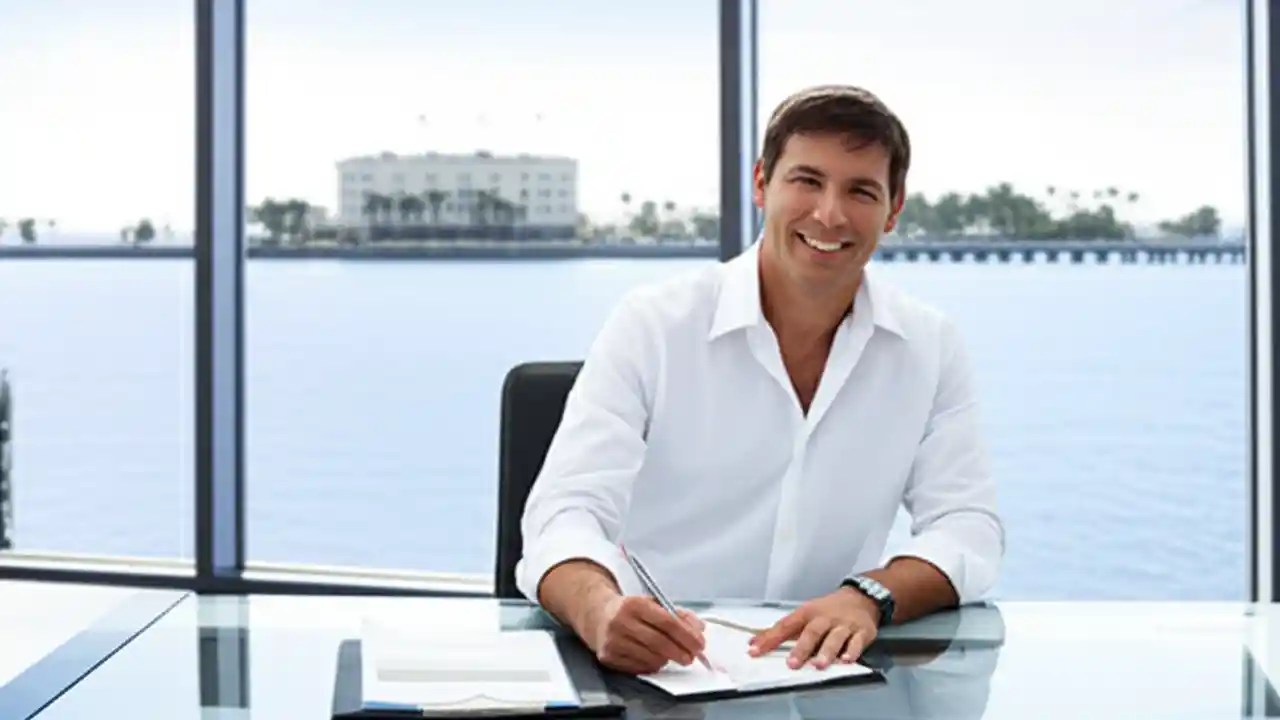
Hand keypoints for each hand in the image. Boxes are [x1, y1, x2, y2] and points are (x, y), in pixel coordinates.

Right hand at [581, 594, 706, 674]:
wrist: (597, 616)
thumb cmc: (631, 611)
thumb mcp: (653, 604)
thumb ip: (678, 614)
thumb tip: (699, 628)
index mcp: (634, 604)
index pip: (666, 621)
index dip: (686, 635)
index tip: (699, 644)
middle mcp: (621, 622)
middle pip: (659, 642)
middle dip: (680, 651)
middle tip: (692, 656)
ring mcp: (613, 641)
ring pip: (650, 657)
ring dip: (667, 659)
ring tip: (674, 656)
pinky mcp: (608, 657)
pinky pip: (638, 667)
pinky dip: (652, 665)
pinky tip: (656, 659)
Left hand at [749, 588, 878, 669]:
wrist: (861, 597)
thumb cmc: (827, 610)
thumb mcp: (805, 614)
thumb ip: (782, 631)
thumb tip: (754, 644)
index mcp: (807, 613)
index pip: (785, 626)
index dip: (770, 638)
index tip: (755, 651)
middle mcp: (825, 618)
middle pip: (812, 632)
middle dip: (802, 648)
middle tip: (792, 664)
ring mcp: (844, 625)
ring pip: (834, 638)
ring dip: (826, 652)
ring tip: (819, 665)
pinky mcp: (862, 632)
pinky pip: (856, 642)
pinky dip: (852, 651)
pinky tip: (846, 660)